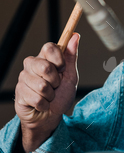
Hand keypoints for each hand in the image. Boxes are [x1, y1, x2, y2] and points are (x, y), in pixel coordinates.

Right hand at [15, 34, 79, 152]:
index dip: (59, 59)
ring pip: (41, 86)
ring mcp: (24, 78)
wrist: (50, 116)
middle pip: (44, 66)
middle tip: (55, 86)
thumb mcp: (70, 76)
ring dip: (50, 95)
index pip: (49, 47)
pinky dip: (44, 105)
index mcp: (45, 58)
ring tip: (48, 96)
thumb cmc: (60, 95)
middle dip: (56, 81)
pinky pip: (36, 98)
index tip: (62, 69)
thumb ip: (71, 57)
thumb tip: (76, 36)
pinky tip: (42, 104)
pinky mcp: (19, 92)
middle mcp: (32, 65)